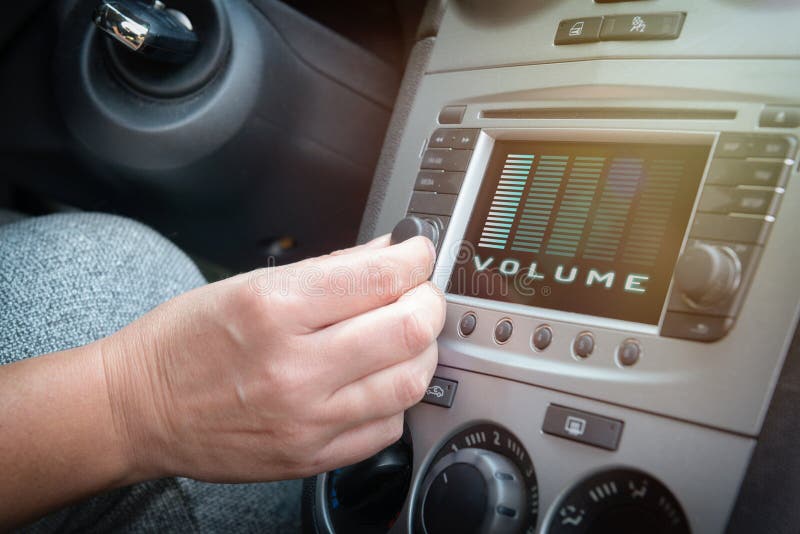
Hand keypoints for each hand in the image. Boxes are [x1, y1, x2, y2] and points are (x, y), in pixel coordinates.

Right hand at [101, 235, 444, 481]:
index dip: (415, 258)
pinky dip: (396, 397)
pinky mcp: (311, 456)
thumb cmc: (183, 342)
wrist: (139, 409)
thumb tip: (387, 253)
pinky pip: (388, 427)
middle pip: (409, 328)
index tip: (418, 253)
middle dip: (429, 300)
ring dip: (421, 349)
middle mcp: (295, 367)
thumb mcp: (248, 284)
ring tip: (403, 335)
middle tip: (419, 292)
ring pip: (411, 380)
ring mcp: (307, 419)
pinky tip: (378, 380)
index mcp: (274, 309)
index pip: (379, 278)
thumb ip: (329, 269)